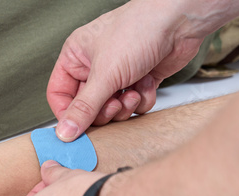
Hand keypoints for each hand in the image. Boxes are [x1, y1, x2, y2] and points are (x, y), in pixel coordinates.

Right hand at [47, 0, 207, 140]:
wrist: (179, 21)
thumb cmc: (138, 30)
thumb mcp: (104, 74)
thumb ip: (84, 108)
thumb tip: (65, 131)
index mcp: (76, 56)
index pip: (59, 94)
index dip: (67, 113)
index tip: (77, 127)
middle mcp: (95, 65)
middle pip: (87, 106)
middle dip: (104, 110)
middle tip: (114, 105)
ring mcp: (118, 73)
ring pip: (111, 108)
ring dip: (125, 106)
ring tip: (133, 92)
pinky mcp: (140, 79)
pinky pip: (133, 104)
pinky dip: (142, 99)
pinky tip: (147, 83)